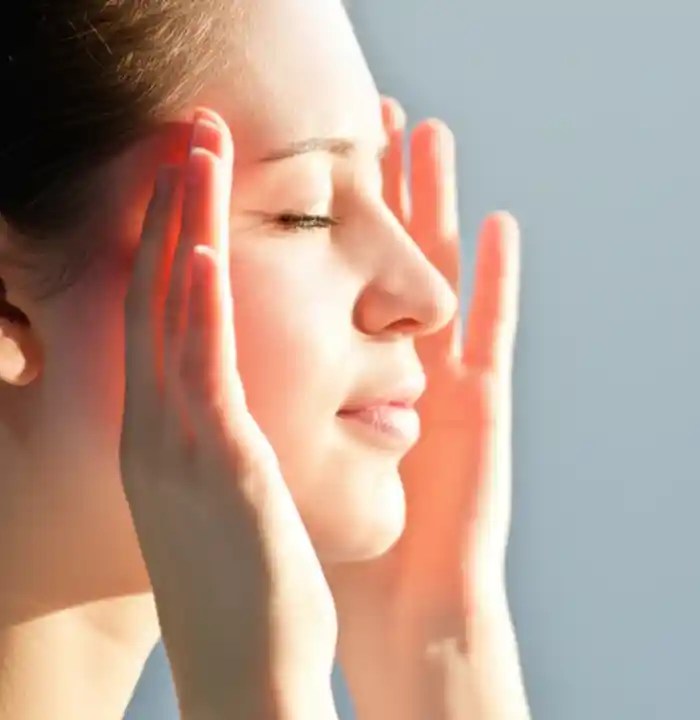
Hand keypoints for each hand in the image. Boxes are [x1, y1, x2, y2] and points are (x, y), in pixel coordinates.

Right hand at [119, 108, 337, 718]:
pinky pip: (202, 371)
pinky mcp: (217, 466)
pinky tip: (198, 250)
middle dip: (172, 211)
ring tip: (193, 153)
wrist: (248, 673)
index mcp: (170, 436)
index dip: (173, 240)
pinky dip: (198, 306)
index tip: (191, 180)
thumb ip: (227, 451)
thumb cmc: (250, 592)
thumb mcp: (229, 502)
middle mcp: (160, 431)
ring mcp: (180, 446)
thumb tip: (239, 423)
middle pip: (157, 295)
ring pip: (174, 315)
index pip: (165, 317)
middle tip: (187, 135)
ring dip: (182, 229)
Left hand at [327, 97, 527, 718]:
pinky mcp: (483, 404)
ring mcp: (447, 379)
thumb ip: (265, 416)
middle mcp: (400, 365)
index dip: (326, 217)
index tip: (307, 155)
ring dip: (437, 204)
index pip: (334, 279)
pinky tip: (499, 226)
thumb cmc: (340, 541)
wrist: (401, 608)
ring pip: (439, 273)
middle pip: (389, 255)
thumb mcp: (288, 463)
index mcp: (349, 376)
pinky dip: (498, 277)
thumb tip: (202, 376)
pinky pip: (491, 328)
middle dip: (383, 185)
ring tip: (430, 135)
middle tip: (374, 113)